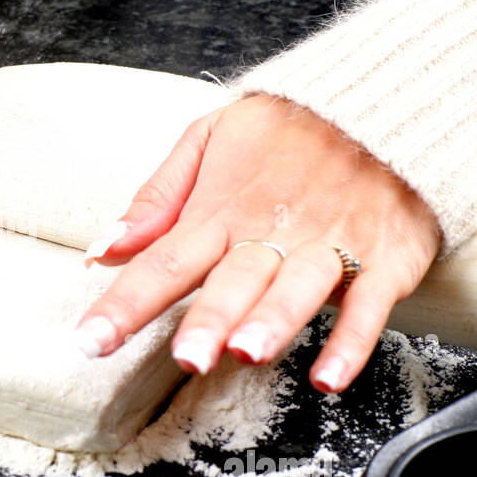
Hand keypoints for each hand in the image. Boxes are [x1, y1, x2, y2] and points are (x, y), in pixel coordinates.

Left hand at [75, 94, 440, 392]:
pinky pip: (368, 306)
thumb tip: (103, 247)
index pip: (163, 261)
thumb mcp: (211, 138)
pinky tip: (329, 377)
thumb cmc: (290, 129)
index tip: (90, 341)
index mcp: (222, 208)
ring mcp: (331, 246)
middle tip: (187, 356)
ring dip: (273, 321)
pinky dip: (351, 343)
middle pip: (233, 281)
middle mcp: (271, 231)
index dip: (125, 303)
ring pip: (297, 289)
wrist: (386, 99)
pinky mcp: (384, 260)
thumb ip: (157, 198)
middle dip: (209, 318)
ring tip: (248, 352)